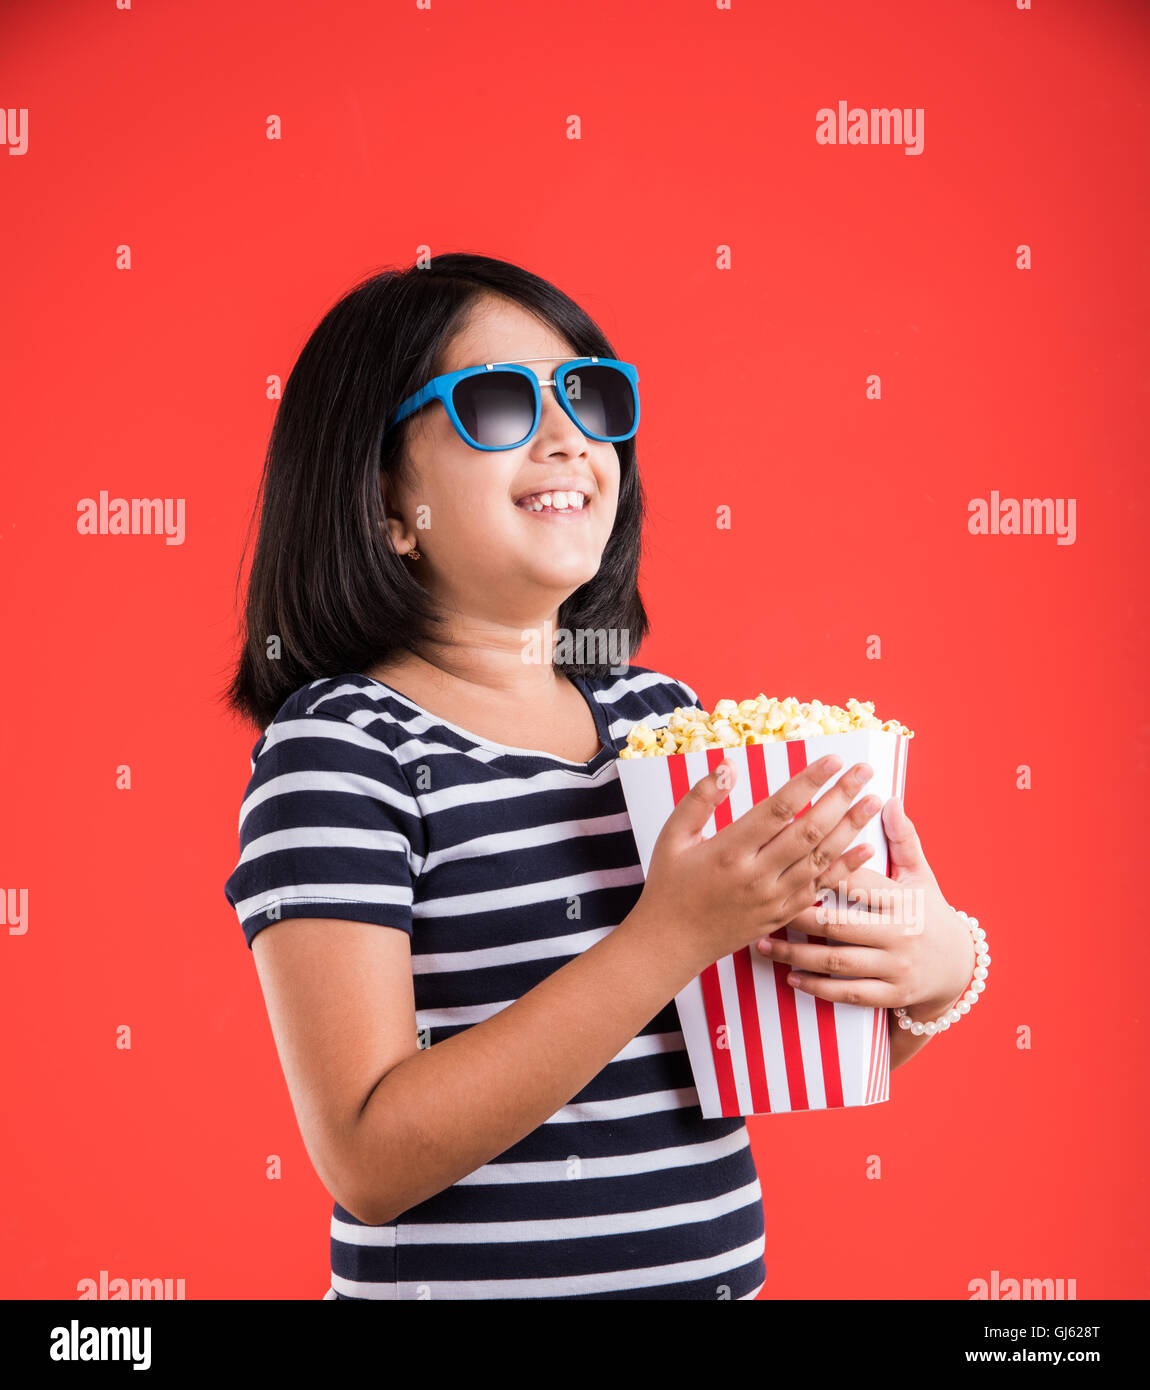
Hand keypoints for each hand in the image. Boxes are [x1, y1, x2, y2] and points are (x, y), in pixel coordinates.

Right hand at [636, 754, 882, 976]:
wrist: (672, 942)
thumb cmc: (670, 884)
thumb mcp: (673, 835)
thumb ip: (701, 798)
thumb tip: (729, 765)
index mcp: (729, 851)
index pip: (778, 808)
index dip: (809, 782)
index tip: (833, 760)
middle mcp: (756, 875)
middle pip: (808, 830)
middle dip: (841, 797)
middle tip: (865, 771)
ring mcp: (773, 899)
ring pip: (821, 859)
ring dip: (852, 828)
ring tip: (875, 800)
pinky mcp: (782, 915)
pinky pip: (821, 889)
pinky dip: (847, 868)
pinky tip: (868, 848)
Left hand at [755, 796, 975, 1013]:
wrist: (959, 966)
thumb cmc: (929, 911)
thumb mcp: (920, 874)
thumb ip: (903, 838)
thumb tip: (889, 799)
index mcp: (902, 900)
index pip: (857, 882)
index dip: (821, 874)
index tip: (786, 867)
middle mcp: (900, 934)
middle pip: (840, 924)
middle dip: (798, 918)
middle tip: (761, 908)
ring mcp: (896, 967)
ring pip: (838, 962)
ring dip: (797, 955)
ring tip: (764, 944)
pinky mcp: (892, 994)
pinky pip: (849, 993)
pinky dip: (818, 987)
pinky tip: (791, 978)